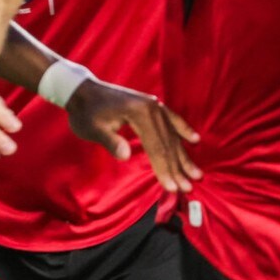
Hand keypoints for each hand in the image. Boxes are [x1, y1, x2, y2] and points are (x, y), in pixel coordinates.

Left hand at [62, 79, 201, 193]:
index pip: (156, 147)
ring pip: (172, 135)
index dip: (164, 169)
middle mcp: (152, 108)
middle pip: (168, 143)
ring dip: (184, 156)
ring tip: (196, 174)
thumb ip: (109, 141)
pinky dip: (183, 130)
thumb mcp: (92, 128)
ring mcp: (154, 106)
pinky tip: (194, 140)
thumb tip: (125, 156)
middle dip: (178, 168)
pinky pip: (172, 120)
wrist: (83, 91)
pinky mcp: (152, 106)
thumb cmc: (86, 112)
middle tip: (188, 188)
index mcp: (139, 113)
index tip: (172, 188)